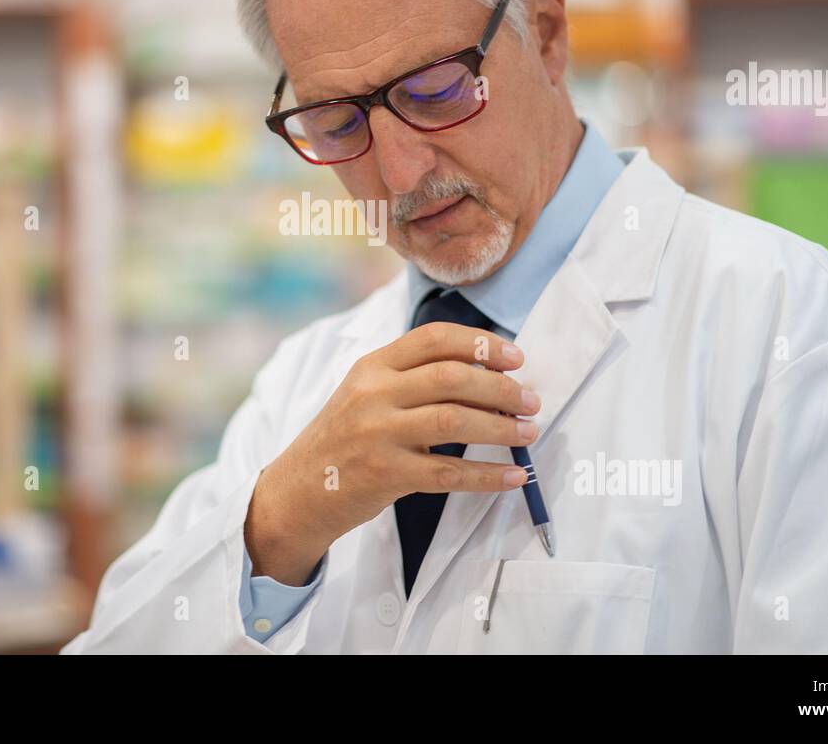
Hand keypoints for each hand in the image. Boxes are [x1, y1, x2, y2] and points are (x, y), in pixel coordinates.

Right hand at [244, 321, 539, 584]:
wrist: (297, 490)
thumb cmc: (343, 438)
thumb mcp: (366, 393)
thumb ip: (413, 378)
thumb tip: (489, 376)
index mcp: (372, 365)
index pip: (434, 338)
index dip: (481, 344)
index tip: (516, 358)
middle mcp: (373, 393)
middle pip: (452, 377)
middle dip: (502, 388)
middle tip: (530, 401)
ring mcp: (377, 433)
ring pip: (455, 421)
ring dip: (501, 427)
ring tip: (528, 433)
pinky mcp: (385, 474)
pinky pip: (450, 474)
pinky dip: (489, 475)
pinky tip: (514, 475)